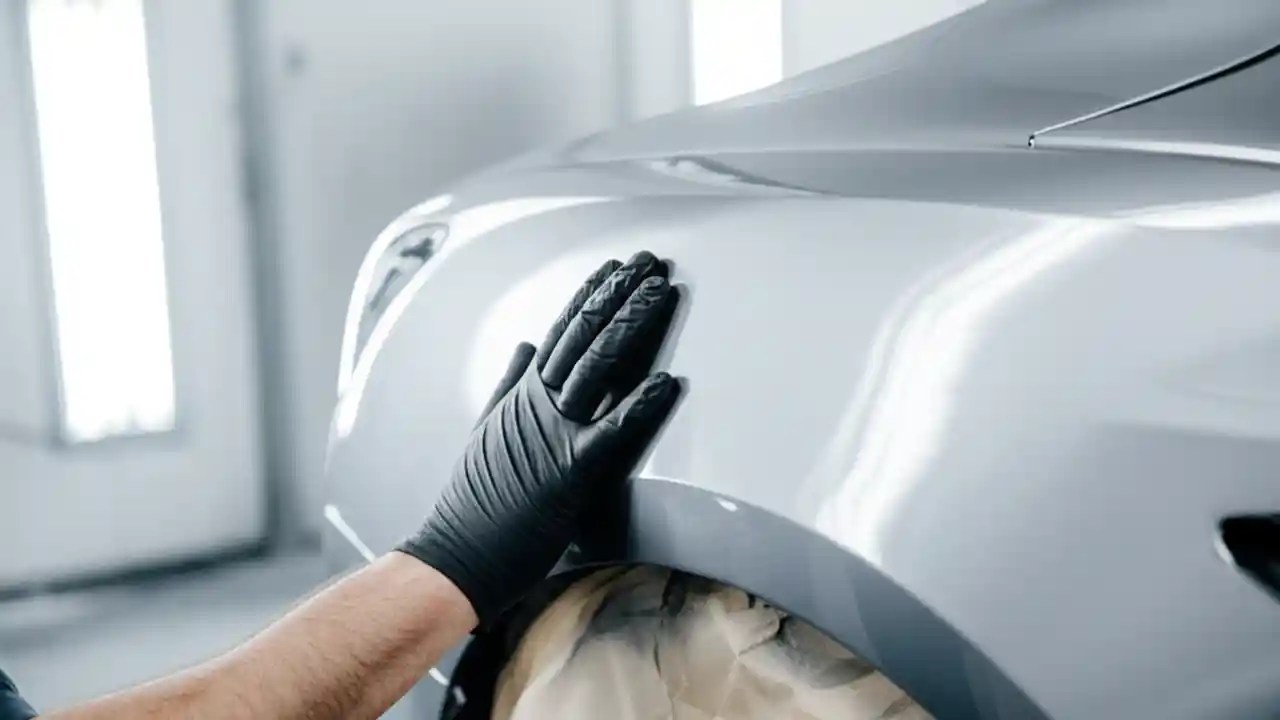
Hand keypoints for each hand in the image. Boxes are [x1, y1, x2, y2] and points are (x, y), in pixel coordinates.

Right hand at [396, 251, 681, 625]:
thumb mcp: (486, 429)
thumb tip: (522, 345)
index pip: (562, 331)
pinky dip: (640, 405)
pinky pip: (612, 431)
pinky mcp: (569, 473)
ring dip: (632, 326)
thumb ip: (508, 382)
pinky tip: (668, 381)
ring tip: (661, 293)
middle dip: (620, 293)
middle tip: (650, 260)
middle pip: (584, 335)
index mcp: (523, 394)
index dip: (592, 295)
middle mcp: (539, 404)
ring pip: (597, 366)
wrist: (456, 554)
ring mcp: (553, 434)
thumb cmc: (475, 502)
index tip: (615, 267)